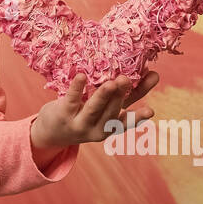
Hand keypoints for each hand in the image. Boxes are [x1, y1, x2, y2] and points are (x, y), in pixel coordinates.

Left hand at [32, 70, 159, 148]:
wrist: (51, 132)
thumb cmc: (84, 114)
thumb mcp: (105, 108)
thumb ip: (124, 93)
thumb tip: (150, 71)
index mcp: (111, 127)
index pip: (128, 120)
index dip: (139, 115)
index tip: (151, 111)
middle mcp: (97, 128)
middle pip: (111, 112)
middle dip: (120, 96)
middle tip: (126, 79)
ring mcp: (80, 123)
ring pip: (94, 109)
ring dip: (104, 95)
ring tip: (113, 82)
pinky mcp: (63, 114)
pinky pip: (71, 99)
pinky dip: (77, 88)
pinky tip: (82, 75)